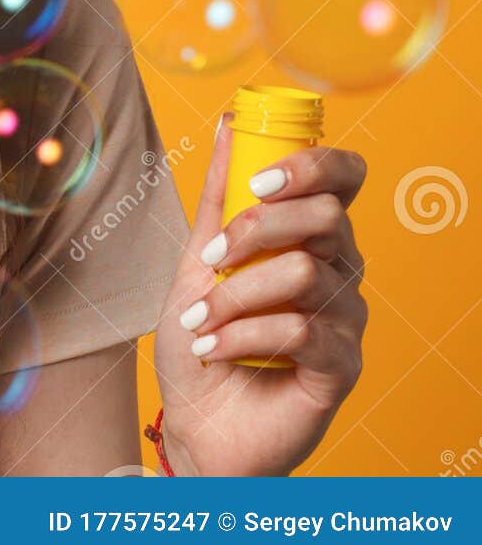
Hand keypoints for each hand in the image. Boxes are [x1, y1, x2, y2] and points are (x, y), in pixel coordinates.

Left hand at [153, 117, 367, 476]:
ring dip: (235, 296)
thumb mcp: (196, 259)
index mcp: (311, 236)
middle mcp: (340, 271)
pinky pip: (302, 330)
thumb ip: (218, 198)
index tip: (256, 182)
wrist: (196, 421)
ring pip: (305, 275)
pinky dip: (244, 335)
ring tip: (198, 321)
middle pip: (326, 218)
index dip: (313, 166)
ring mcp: (347, 319)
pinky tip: (214, 348)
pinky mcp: (343, 366)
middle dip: (256, 230)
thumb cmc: (200, 338)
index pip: (345, 178)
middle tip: (209, 260)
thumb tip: (227, 123)